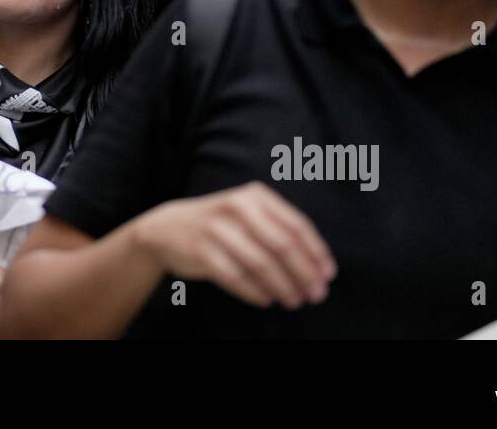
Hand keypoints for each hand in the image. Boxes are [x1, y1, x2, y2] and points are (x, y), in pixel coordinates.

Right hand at [133, 181, 335, 309]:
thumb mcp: (249, 213)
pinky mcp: (202, 252)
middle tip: (316, 294)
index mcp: (255, 196)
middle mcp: (237, 207)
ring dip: (283, 287)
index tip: (328, 275)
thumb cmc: (222, 223)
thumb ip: (280, 231)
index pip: (296, 225)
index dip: (316, 253)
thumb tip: (319, 267)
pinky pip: (237, 278)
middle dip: (304, 274)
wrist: (168, 228)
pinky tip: (266, 300)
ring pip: (261, 265)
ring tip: (293, 300)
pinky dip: (256, 292)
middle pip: (282, 246)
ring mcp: (217, 230)